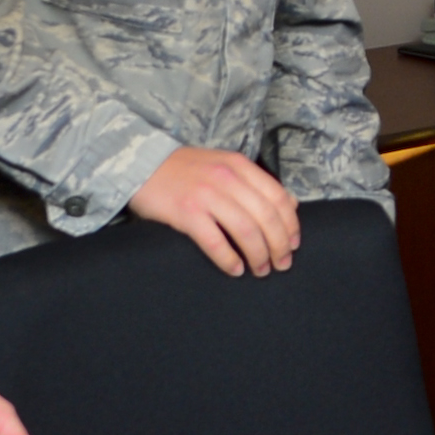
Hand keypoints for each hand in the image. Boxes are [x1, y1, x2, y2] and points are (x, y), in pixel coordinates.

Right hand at [130, 145, 300, 275]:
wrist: (141, 164)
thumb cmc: (185, 170)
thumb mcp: (224, 165)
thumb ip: (255, 182)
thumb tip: (292, 204)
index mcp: (239, 165)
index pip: (278, 197)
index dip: (290, 225)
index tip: (293, 245)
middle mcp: (226, 178)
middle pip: (266, 217)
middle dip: (279, 246)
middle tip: (281, 265)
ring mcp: (206, 195)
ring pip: (246, 231)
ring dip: (258, 255)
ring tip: (261, 270)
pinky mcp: (186, 213)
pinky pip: (215, 242)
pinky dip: (229, 259)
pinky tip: (235, 269)